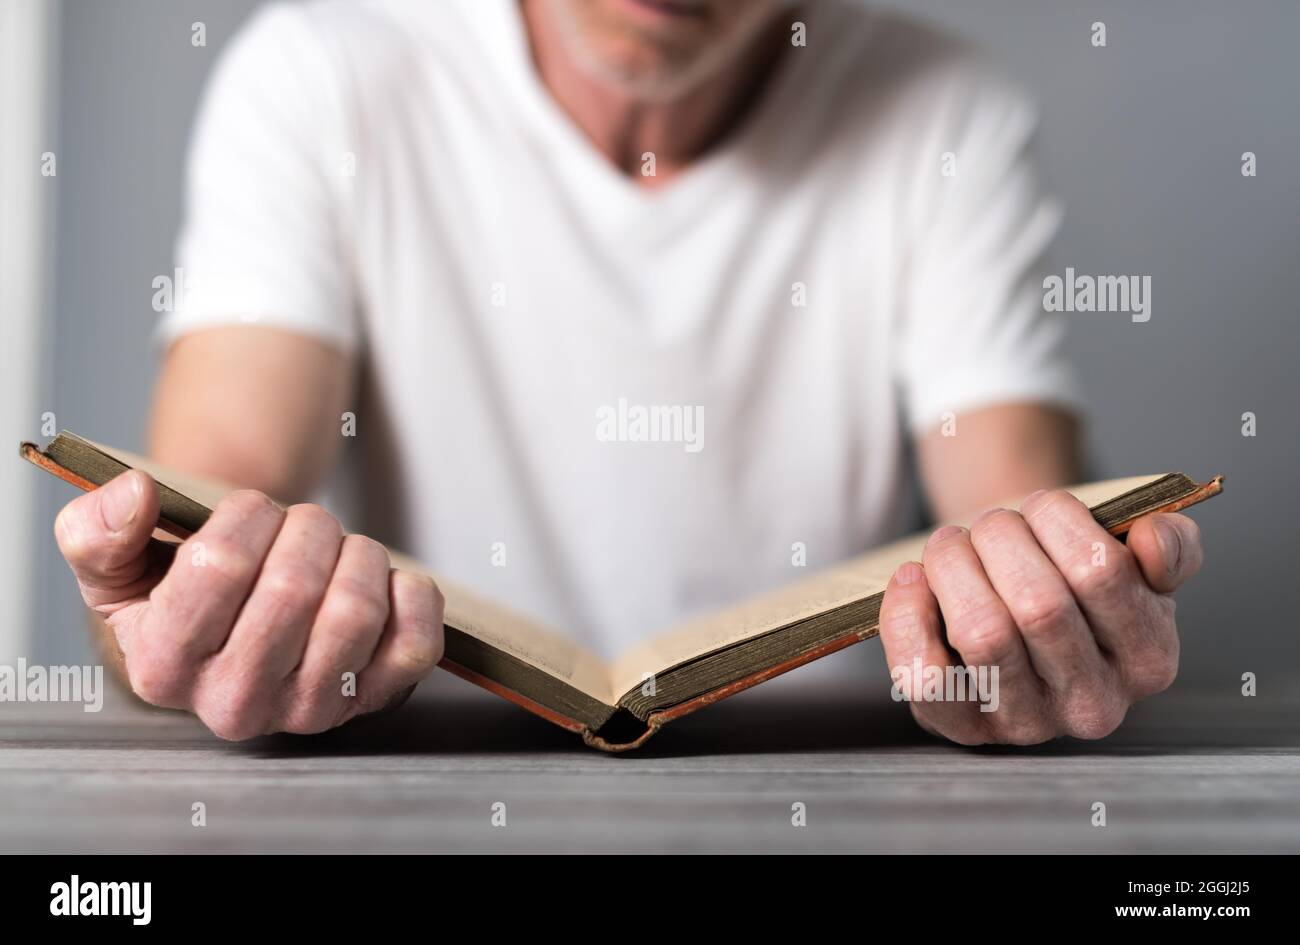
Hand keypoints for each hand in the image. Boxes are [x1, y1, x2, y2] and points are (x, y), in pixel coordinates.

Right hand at [55, 470, 444, 739]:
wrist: (239, 632)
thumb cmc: (177, 592)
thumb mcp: (116, 565)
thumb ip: (97, 531)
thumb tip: (134, 494)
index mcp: (163, 667)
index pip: (220, 566)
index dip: (246, 515)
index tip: (250, 511)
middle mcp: (236, 705)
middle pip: (295, 587)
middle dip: (307, 527)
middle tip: (302, 524)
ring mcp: (310, 710)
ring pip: (356, 609)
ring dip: (357, 553)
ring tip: (337, 551)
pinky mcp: (373, 701)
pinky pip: (416, 640)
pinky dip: (411, 593)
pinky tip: (380, 583)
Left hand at [879, 488, 1202, 744]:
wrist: (1012, 609)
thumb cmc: (1073, 578)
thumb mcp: (1138, 558)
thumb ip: (1169, 545)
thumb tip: (1150, 540)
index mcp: (1149, 659)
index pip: (1101, 570)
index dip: (1056, 518)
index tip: (1040, 505)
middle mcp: (1094, 705)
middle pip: (1038, 603)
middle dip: (999, 538)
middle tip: (989, 524)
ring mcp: (1024, 723)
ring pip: (982, 633)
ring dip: (952, 565)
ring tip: (950, 546)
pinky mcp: (960, 727)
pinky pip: (924, 676)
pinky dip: (906, 613)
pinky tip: (913, 581)